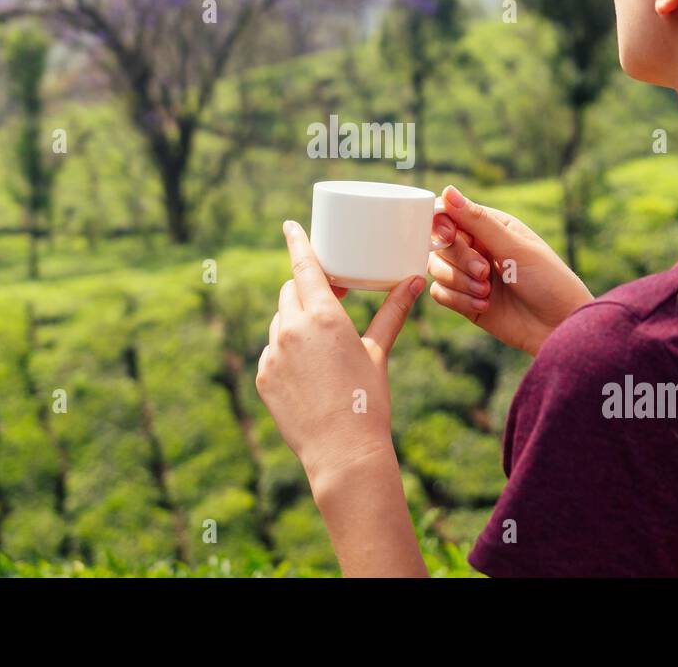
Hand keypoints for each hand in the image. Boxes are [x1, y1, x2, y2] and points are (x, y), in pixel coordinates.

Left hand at [256, 220, 424, 487]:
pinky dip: (287, 349)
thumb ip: (392, 313)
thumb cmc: (367, 400)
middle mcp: (291, 328)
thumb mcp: (378, 351)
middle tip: (329, 293)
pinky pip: (272, 350)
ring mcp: (272, 353)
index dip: (296, 242)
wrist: (343, 452)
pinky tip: (308, 369)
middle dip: (306, 287)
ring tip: (322, 338)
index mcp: (322, 316)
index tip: (289, 226)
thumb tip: (414, 280)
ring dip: (296, 319)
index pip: (303, 266)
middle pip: (291, 290)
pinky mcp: (263, 376)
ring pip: (280, 320)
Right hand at [428, 185, 591, 354]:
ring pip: (436, 268)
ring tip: (487, 291)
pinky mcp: (465, 300)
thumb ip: (478, 221)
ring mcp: (469, 275)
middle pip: (440, 244)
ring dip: (460, 281)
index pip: (450, 215)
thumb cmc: (547, 280)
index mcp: (491, 227)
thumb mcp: (515, 247)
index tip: (450, 236)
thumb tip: (448, 191)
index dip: (442, 225)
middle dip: (460, 259)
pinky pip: (440, 293)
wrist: (558, 326)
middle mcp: (477, 248)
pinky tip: (484, 305)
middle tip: (485, 272)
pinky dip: (459, 300)